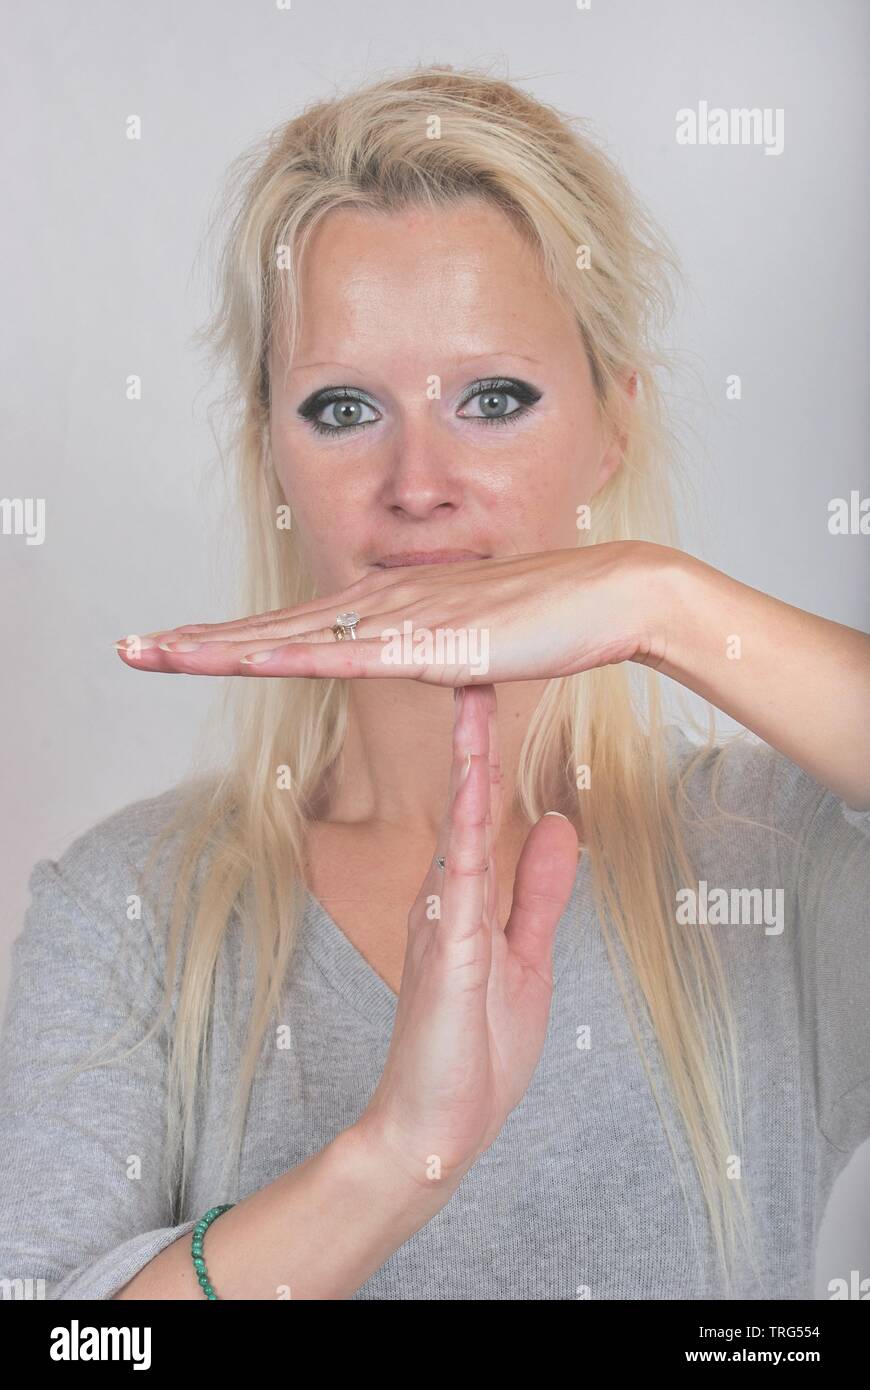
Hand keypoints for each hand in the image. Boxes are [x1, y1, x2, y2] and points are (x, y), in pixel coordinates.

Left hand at [113, 541, 672, 685]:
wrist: (615, 594)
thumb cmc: (555, 618)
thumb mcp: (478, 644)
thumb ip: (439, 651)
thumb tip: (426, 662)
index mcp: (390, 607)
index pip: (294, 626)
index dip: (230, 638)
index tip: (176, 648)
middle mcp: (383, 603)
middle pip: (273, 625)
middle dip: (196, 641)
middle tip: (128, 647)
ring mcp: (403, 618)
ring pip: (291, 636)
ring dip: (218, 647)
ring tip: (154, 653)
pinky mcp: (432, 643)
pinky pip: (347, 655)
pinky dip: (288, 655)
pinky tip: (241, 659)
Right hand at [355, 682, 578, 1192]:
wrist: (432, 1131)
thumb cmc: (472, 1052)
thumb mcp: (523, 957)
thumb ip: (537, 893)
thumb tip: (558, 825)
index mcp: (462, 898)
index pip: (479, 808)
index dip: (487, 750)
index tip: (495, 692)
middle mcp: (444, 900)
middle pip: (461, 802)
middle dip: (471, 733)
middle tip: (477, 659)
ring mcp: (442, 926)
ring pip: (457, 828)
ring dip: (467, 764)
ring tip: (472, 700)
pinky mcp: (448, 959)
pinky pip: (459, 885)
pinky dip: (466, 833)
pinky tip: (475, 793)